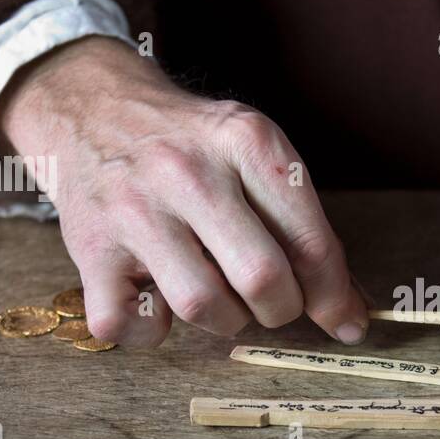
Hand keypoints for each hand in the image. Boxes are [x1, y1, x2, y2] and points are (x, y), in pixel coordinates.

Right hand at [0, 36, 366, 346]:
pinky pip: (128, 324)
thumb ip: (302, 225)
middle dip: (281, 309)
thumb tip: (350, 308)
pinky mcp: (89, 247)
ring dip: (224, 321)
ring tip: (219, 295)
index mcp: (246, 142)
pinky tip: (160, 304)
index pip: (310, 241)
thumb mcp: (254, 154)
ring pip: (202, 305)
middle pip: (262, 278)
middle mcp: (189, 172)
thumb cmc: (191, 145)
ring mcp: (134, 210)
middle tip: (272, 301)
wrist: (93, 106)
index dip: (335, 296)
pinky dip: (151, 332)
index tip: (345, 323)